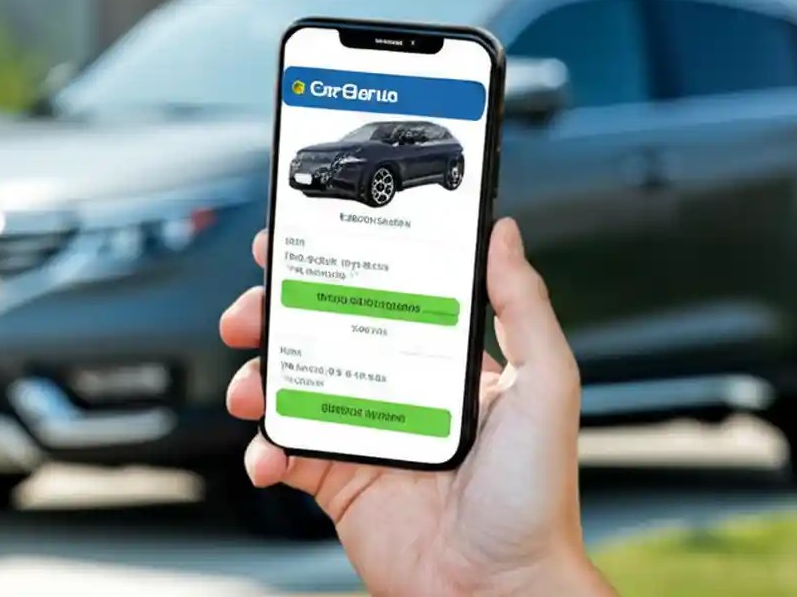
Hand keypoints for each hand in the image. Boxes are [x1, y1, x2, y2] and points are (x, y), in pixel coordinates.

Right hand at [219, 218, 613, 596]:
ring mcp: (364, 436)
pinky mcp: (338, 482)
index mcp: (441, 363)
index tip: (303, 241)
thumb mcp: (546, 387)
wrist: (498, 591)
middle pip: (321, 333)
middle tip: (254, 310)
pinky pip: (285, 453)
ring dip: (258, 377)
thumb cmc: (536, 499)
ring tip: (250, 386)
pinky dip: (264, 450)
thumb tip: (505, 235)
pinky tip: (269, 454)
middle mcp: (398, 393)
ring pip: (292, 387)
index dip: (340, 265)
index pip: (383, 295)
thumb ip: (524, 307)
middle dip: (276, 314)